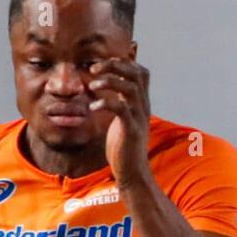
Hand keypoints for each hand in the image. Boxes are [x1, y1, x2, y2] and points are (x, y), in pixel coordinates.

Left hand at [88, 58, 151, 190]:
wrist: (132, 173)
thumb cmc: (123, 148)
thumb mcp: (122, 121)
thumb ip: (119, 105)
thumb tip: (106, 94)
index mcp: (141, 103)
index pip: (140, 72)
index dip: (123, 63)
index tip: (103, 65)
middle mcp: (143, 107)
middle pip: (136, 74)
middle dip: (115, 66)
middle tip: (94, 69)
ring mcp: (139, 118)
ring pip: (130, 88)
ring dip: (110, 81)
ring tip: (93, 84)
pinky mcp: (132, 130)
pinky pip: (122, 109)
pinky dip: (107, 103)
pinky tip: (93, 106)